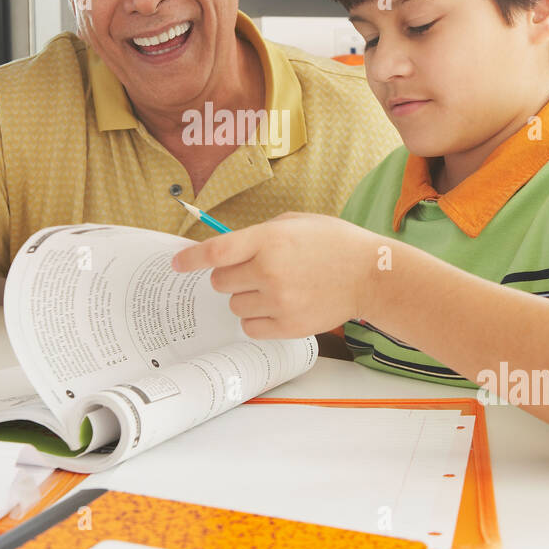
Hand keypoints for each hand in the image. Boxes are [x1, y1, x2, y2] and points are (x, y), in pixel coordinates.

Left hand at [171, 212, 381, 339]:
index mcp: (269, 240)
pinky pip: (250, 326)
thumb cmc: (335, 244)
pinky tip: (278, 306)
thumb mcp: (296, 222)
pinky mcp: (288, 326)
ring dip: (245, 298)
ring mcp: (278, 301)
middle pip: (220, 281)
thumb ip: (260, 233)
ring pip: (234, 305)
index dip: (191, 259)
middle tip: (253, 272)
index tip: (177, 264)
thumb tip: (230, 249)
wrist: (371, 275)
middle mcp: (269, 270)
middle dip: (230, 276)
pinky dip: (258, 318)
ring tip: (275, 289)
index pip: (216, 252)